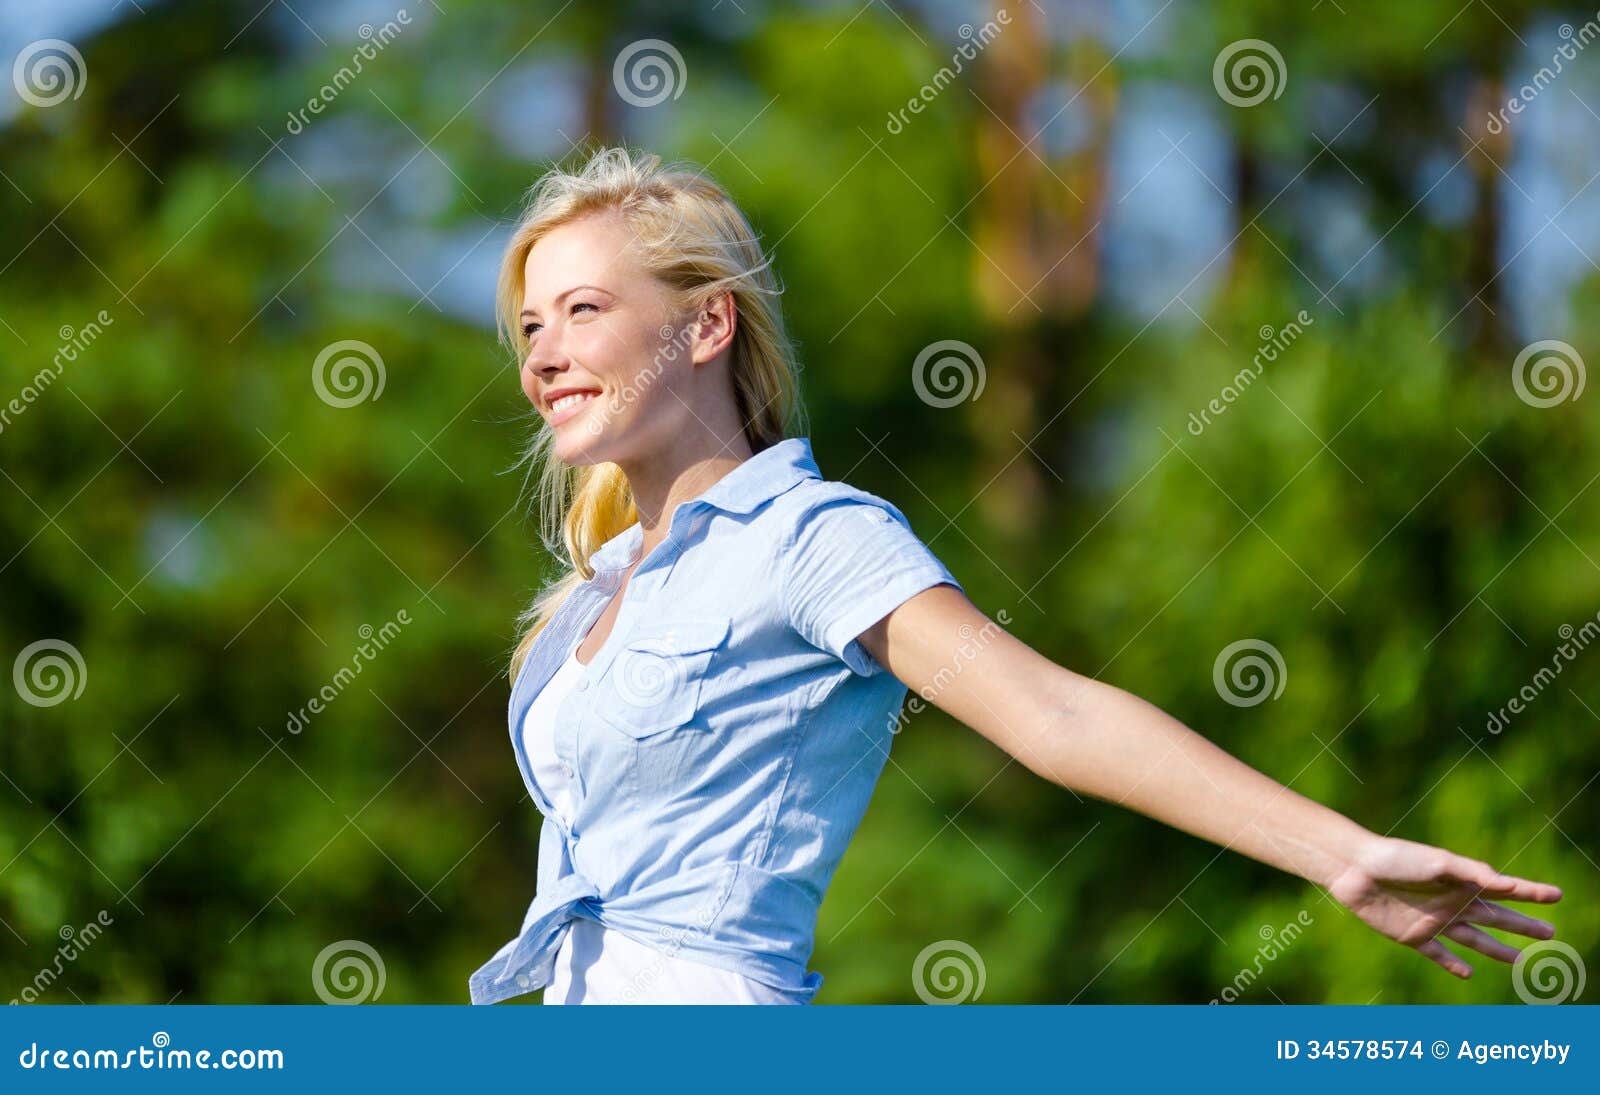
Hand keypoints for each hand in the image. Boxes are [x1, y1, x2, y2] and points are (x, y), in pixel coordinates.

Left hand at [1326, 835, 1562, 977]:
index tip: (1557, 895)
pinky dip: (1453, 964)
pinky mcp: (1412, 936)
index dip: (1531, 893)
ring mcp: (1434, 921)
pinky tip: (1467, 972)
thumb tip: (1506, 884)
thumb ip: (1472, 872)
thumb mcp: (1438, 861)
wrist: (1355, 869)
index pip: (1505, 889)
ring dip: (1498, 950)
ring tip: (1520, 959)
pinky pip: (1438, 954)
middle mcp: (1452, 903)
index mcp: (1463, 882)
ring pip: (1475, 940)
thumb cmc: (1397, 858)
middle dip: (1524, 925)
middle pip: (1497, 918)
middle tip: (1550, 932)